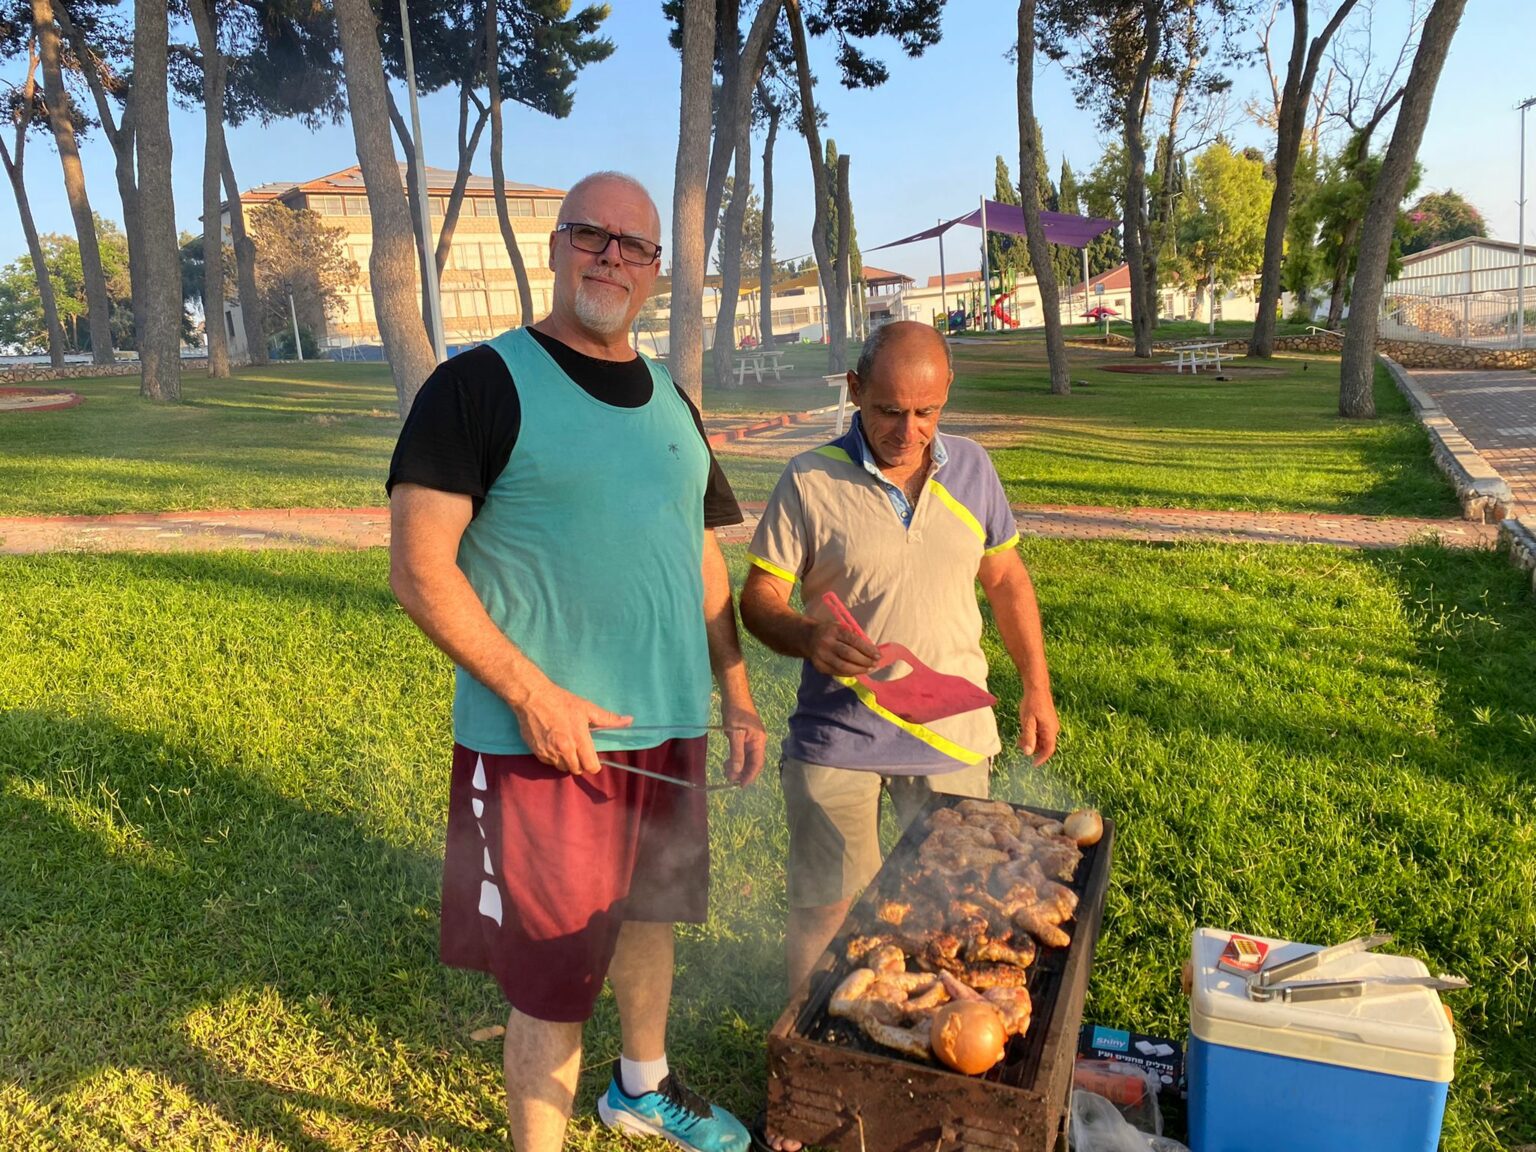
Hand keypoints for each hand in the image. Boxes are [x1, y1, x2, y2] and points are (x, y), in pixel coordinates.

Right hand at [510, 679, 630, 776]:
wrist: (533, 698)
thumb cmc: (561, 701)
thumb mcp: (587, 708)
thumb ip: (608, 718)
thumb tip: (629, 720)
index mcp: (579, 739)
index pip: (591, 766)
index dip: (594, 765)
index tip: (593, 759)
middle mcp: (564, 750)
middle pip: (577, 770)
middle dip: (580, 763)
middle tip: (578, 749)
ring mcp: (549, 752)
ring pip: (563, 768)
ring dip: (566, 761)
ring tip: (566, 746)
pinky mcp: (537, 753)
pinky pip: (550, 763)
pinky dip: (553, 757)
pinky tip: (553, 743)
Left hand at [721, 700, 769, 786]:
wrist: (734, 694)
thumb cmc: (735, 712)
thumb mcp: (734, 734)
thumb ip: (736, 753)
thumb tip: (737, 772)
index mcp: (759, 741)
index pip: (757, 763)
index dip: (750, 776)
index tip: (740, 786)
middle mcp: (758, 741)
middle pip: (753, 762)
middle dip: (742, 772)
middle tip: (729, 778)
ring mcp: (751, 738)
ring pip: (747, 757)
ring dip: (738, 766)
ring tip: (726, 770)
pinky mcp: (745, 735)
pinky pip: (742, 751)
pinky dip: (736, 758)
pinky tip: (728, 760)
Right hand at [807, 618, 880, 676]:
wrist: (808, 637)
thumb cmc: (830, 632)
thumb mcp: (841, 628)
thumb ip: (854, 637)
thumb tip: (872, 651)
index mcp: (834, 630)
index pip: (853, 640)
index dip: (867, 649)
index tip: (878, 655)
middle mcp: (826, 643)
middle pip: (848, 654)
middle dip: (864, 661)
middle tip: (875, 664)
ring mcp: (821, 656)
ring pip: (843, 666)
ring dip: (859, 669)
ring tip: (869, 669)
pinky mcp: (819, 666)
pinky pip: (837, 672)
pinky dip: (849, 673)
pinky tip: (857, 672)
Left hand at [1017, 686, 1058, 765]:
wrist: (1037, 688)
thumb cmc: (1032, 704)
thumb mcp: (1027, 721)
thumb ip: (1028, 737)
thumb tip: (1028, 753)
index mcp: (1050, 731)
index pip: (1048, 750)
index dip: (1041, 759)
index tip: (1033, 765)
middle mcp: (1053, 729)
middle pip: (1045, 745)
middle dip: (1033, 748)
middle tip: (1020, 746)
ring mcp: (1051, 724)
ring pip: (1042, 739)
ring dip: (1032, 741)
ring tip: (1019, 739)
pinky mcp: (1048, 720)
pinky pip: (1042, 732)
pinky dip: (1033, 735)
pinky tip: (1024, 731)